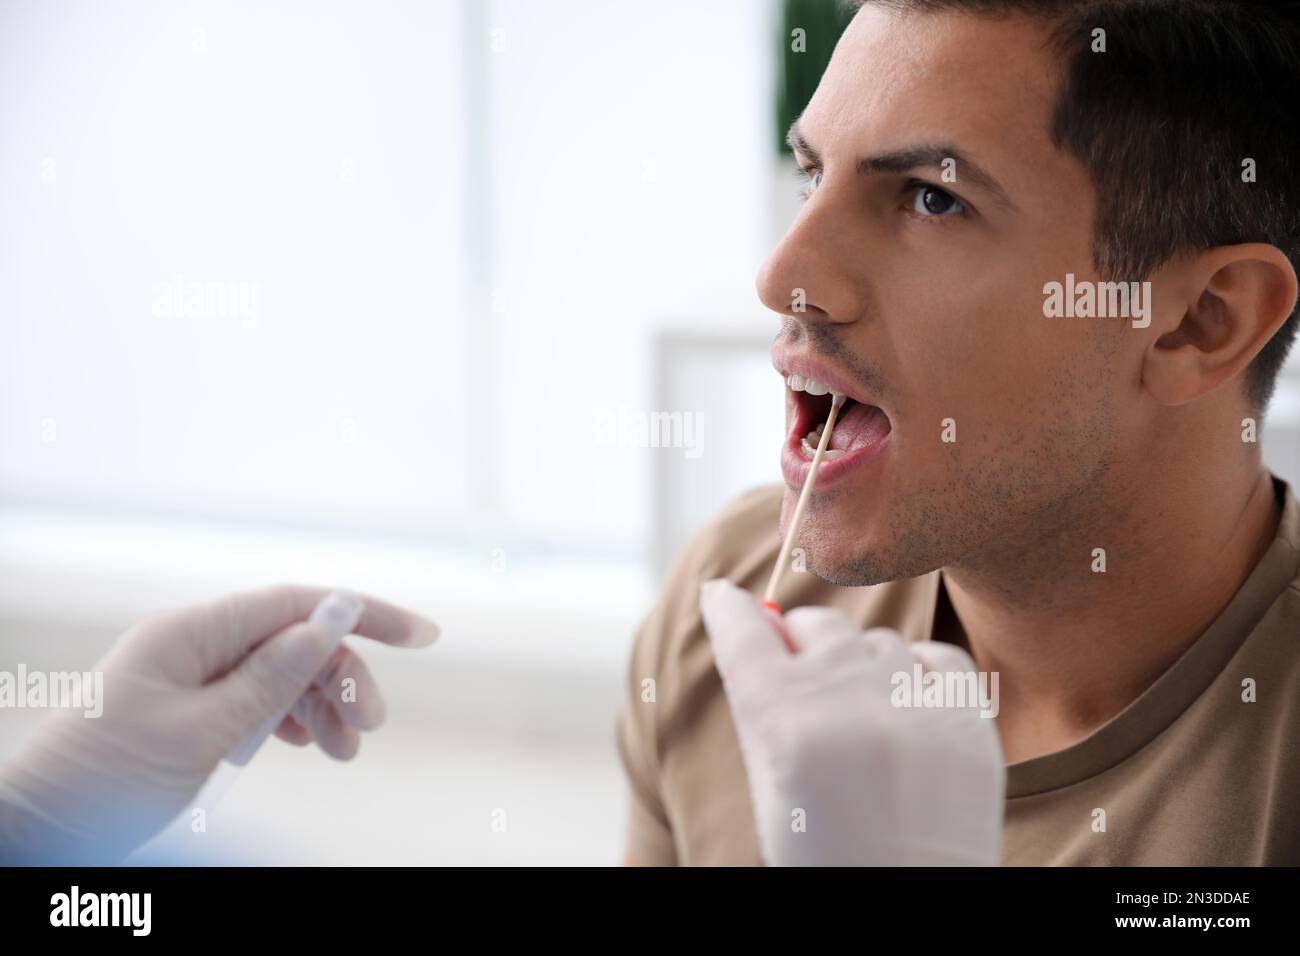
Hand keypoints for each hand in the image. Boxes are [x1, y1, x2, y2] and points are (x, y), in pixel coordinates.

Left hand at [0, 584, 438, 862]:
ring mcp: (193, 674)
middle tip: (369, 730)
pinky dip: (291, 721)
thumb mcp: (200, 731)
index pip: (298, 604)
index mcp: (193, 632)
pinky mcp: (190, 706)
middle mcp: (196, 642)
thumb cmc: (107, 779)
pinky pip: (258, 699)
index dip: (365, 614)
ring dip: (321, 707)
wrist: (37, 825)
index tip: (423, 635)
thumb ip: (271, 675)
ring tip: (342, 754)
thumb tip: (332, 620)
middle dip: (343, 679)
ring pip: (283, 673)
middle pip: (297, 641)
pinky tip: (307, 745)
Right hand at [700, 579, 1003, 866]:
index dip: (728, 609)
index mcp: (786, 722)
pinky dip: (916, 676)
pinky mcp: (967, 717)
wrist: (911, 902)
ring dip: (861, 666)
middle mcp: (850, 702)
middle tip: (803, 685)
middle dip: (800, 643)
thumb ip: (757, 704)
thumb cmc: (826, 853)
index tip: (723, 598)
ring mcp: (914, 706)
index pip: (744, 632)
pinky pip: (933, 656)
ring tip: (864, 724)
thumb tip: (751, 625)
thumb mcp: (770, 785)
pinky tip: (906, 715)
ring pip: (874, 640)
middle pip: (814, 622)